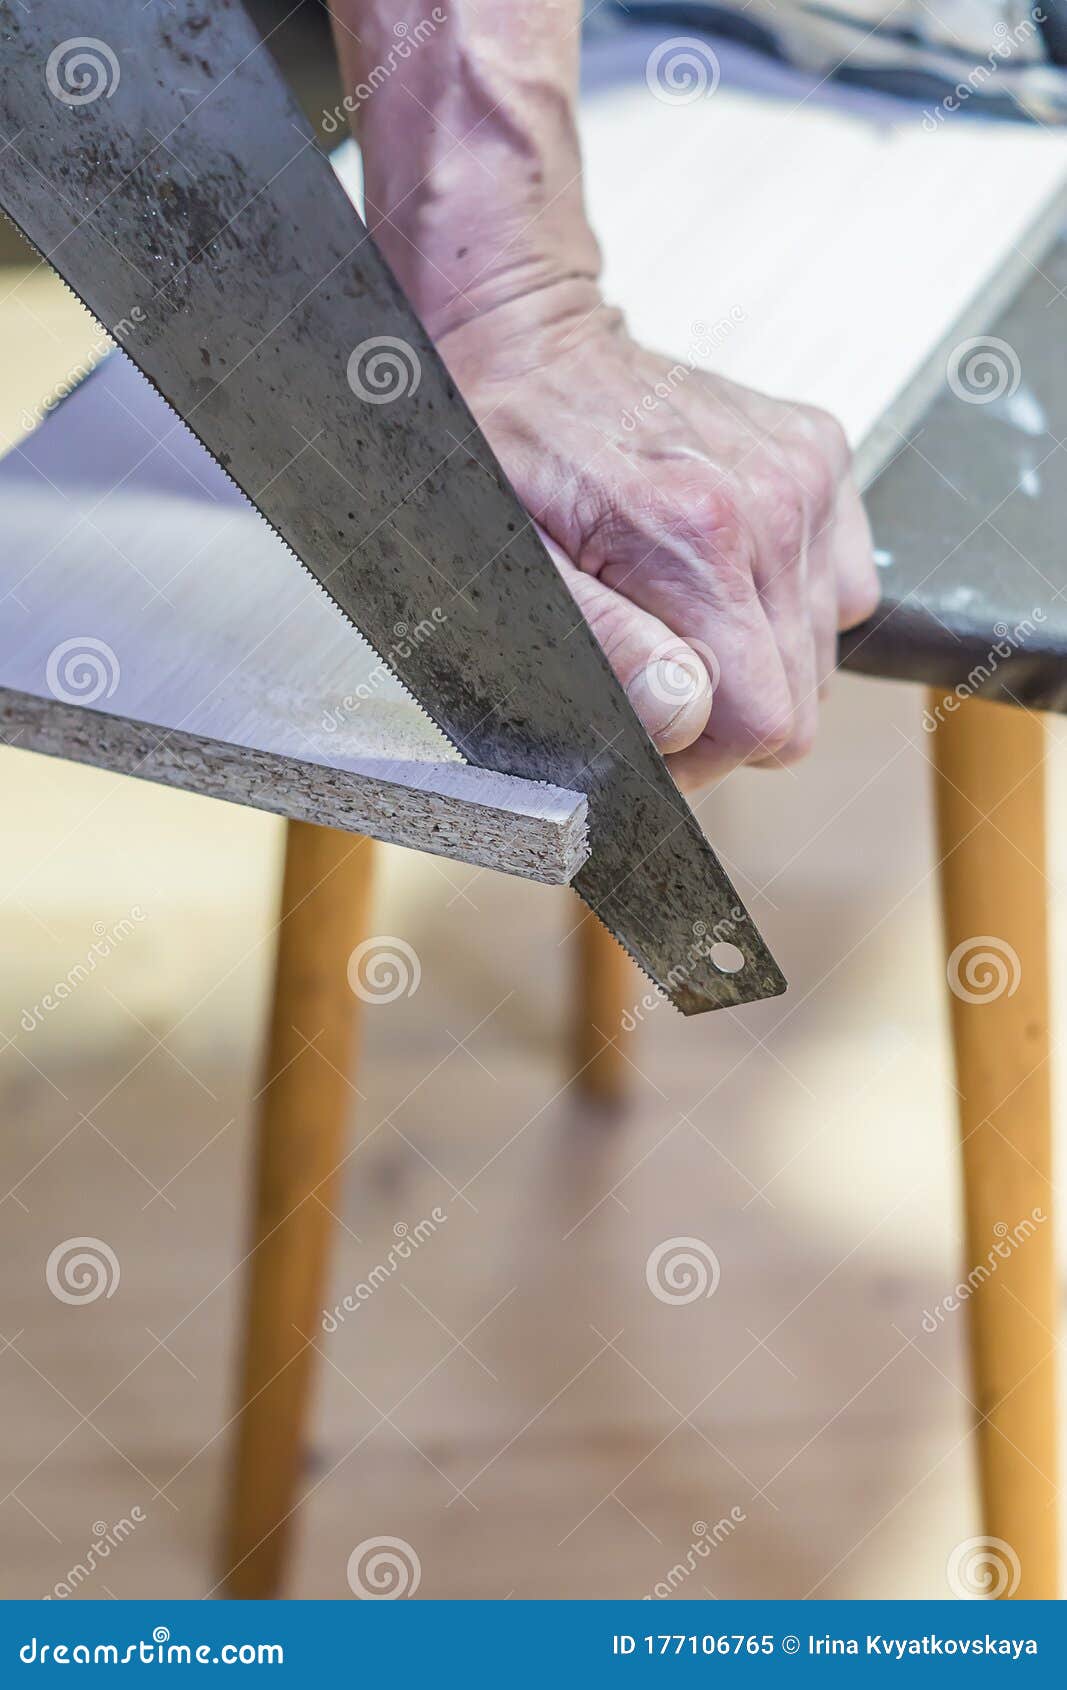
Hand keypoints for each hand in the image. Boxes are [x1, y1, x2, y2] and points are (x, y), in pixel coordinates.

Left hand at [436, 278, 879, 789]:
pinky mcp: (821, 453)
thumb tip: (683, 716)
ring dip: (755, 651)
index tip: (651, 728)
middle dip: (728, 709)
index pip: (762, 723)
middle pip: (800, 696)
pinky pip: (839, 580)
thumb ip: (605, 648)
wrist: (528, 335)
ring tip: (677, 603)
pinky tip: (721, 567)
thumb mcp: (516, 565)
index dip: (703, 750)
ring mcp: (806, 475)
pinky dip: (786, 595)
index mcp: (697, 539)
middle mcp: (773, 504)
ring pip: (822, 647)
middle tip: (654, 665)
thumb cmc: (505, 446)